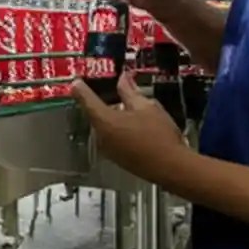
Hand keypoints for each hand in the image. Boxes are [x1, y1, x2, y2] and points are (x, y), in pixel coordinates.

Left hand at [71, 74, 187, 183]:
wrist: (172, 168)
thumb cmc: (159, 136)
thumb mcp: (146, 106)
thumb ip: (130, 91)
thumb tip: (123, 79)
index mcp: (104, 121)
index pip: (86, 100)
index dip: (80, 88)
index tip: (76, 82)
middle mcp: (100, 137)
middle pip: (97, 114)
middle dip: (108, 104)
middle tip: (123, 95)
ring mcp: (108, 150)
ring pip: (107, 126)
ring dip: (117, 118)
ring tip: (138, 114)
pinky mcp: (117, 159)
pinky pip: (114, 139)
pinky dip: (122, 131)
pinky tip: (140, 130)